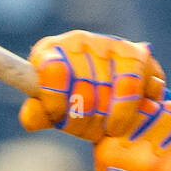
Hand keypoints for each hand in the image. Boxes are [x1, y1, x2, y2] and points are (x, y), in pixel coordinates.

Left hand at [19, 30, 165, 140]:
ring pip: (107, 94)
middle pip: (81, 94)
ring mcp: (109, 44)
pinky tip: (123, 118)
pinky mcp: (139, 54)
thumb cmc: (75, 103)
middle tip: (88, 130)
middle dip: (85, 121)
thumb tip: (31, 118)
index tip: (59, 118)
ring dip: (106, 122)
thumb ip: (39, 115)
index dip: (56, 103)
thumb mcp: (53, 110)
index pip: (52, 72)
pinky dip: (126, 112)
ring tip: (106, 127)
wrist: (115, 96)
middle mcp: (79, 40)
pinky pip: (131, 88)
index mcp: (50, 51)